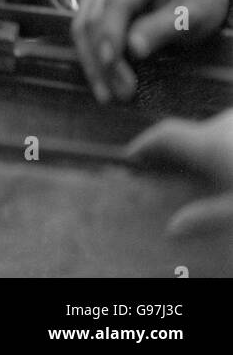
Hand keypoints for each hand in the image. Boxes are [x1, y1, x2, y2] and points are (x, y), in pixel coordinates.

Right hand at [72, 0, 228, 103]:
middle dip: (100, 59)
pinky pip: (83, 29)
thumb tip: (134, 49)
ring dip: (90, 62)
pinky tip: (102, 78)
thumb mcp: (194, 13)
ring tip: (107, 94)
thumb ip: (164, 28)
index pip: (115, 4)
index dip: (109, 35)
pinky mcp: (93, 1)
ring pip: (80, 25)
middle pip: (92, 17)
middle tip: (119, 94)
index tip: (112, 65)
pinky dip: (90, 55)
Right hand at [129, 110, 232, 237]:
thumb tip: (171, 229)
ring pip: (209, 131)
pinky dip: (220, 145)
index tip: (130, 155)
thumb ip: (205, 217)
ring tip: (201, 170)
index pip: (163, 134)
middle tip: (164, 168)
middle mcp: (218, 125)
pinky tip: (225, 161)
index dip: (143, 142)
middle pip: (186, 134)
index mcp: (207, 144)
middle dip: (174, 149)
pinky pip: (225, 130)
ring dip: (201, 147)